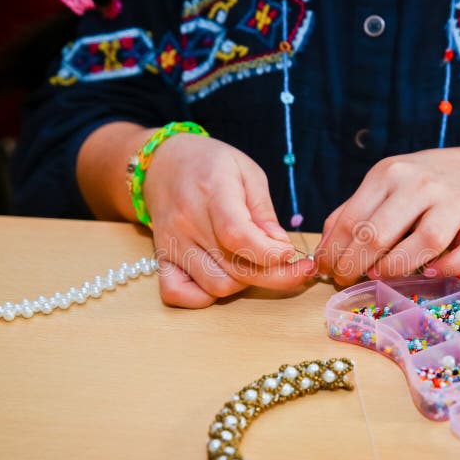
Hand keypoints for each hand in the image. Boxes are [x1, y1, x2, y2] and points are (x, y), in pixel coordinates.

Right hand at [144, 133, 313, 306]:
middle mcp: (187, 221)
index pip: (238, 236)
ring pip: (216, 286)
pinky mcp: (161, 258)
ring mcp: (172, 243)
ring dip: (244, 284)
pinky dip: (204, 297)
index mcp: (212, 192)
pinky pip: (178, 294)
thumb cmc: (211, 164)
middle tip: (298, 270)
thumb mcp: (248, 172)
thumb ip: (264, 211)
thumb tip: (280, 247)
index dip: (270, 254)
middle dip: (275, 276)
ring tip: (254, 264)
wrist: (163, 163)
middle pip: (235, 268)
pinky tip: (223, 277)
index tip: (290, 253)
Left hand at [314, 144, 459, 285]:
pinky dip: (450, 267)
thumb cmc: (421, 185)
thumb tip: (320, 255)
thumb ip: (350, 214)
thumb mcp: (382, 186)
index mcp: (388, 174)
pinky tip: (431, 273)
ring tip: (378, 276)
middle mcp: (421, 185)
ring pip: (425, 241)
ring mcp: (454, 203)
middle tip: (345, 280)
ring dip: (395, 268)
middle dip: (353, 266)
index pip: (351, 220)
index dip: (332, 253)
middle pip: (379, 234)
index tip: (325, 271)